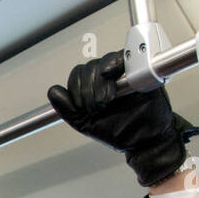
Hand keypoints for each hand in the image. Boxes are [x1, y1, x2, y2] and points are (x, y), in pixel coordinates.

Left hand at [47, 51, 198, 187]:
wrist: (145, 139)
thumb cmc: (120, 132)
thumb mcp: (86, 123)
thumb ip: (68, 109)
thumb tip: (53, 92)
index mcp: (94, 88)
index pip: (77, 75)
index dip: (76, 89)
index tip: (83, 107)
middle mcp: (107, 78)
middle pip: (87, 68)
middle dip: (87, 89)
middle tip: (96, 106)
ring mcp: (122, 73)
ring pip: (101, 63)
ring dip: (98, 81)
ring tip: (105, 100)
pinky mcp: (138, 69)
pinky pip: (122, 58)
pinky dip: (113, 63)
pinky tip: (109, 75)